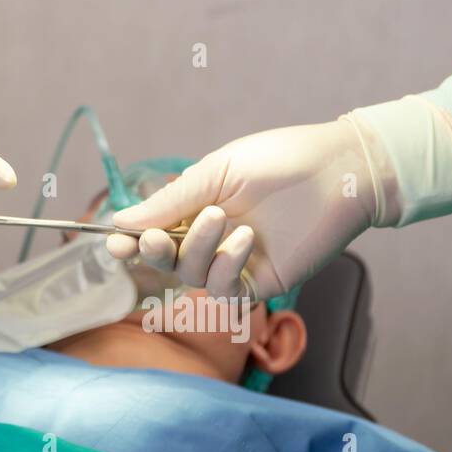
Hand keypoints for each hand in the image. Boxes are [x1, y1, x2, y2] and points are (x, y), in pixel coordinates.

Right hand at [105, 120, 375, 299]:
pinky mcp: (261, 282)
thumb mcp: (214, 174)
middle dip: (152, 252)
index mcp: (196, 208)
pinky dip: (226, 267)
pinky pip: (226, 290)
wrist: (338, 172)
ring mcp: (235, 262)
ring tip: (219, 219)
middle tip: (152, 239)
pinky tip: (245, 240)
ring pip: (192, 275)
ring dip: (196, 251)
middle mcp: (211, 238)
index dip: (130, 240)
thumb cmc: (278, 161)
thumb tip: (121, 219)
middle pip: (165, 260)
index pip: (152, 232)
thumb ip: (169, 202)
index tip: (113, 242)